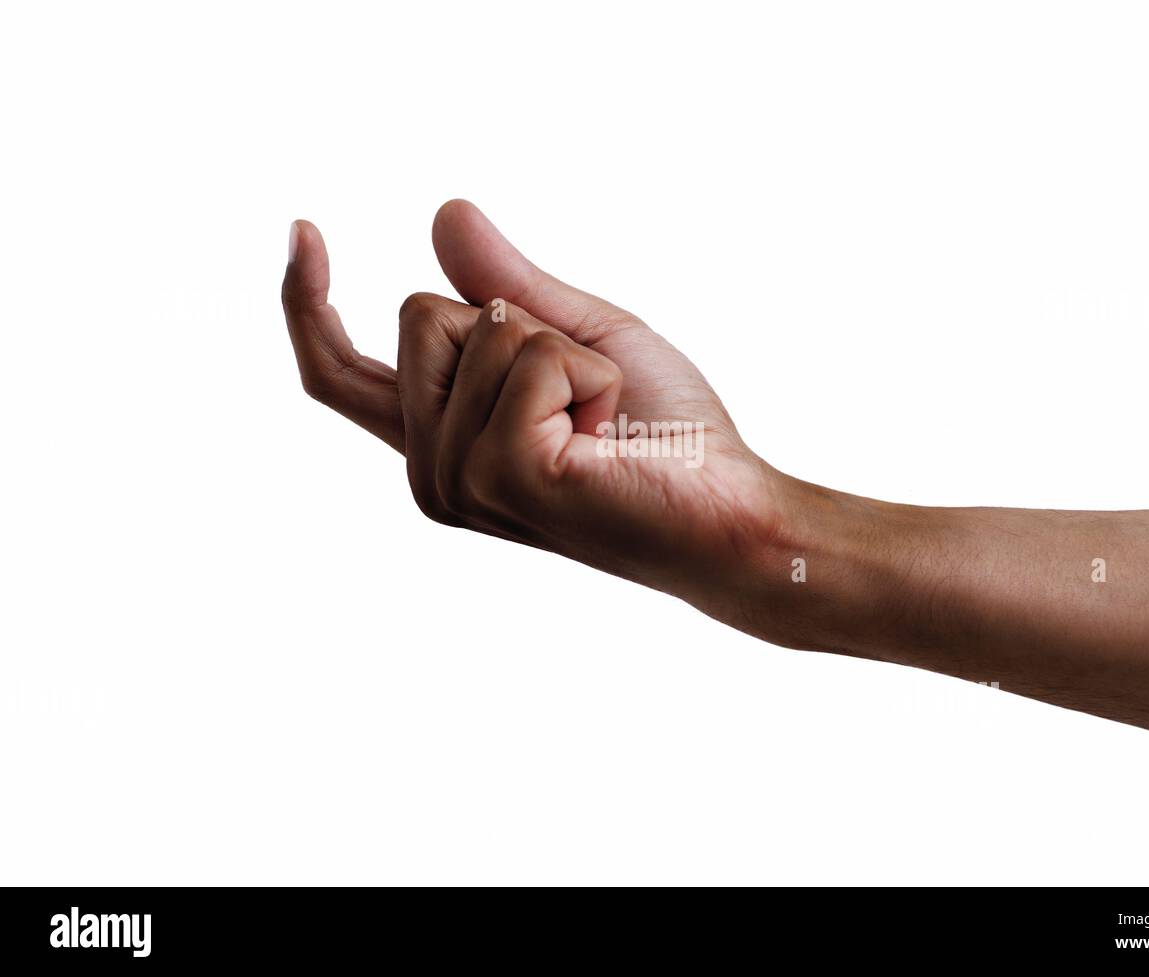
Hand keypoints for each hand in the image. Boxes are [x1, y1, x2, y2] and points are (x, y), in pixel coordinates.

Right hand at [282, 201, 787, 619]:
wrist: (728, 509)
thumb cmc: (665, 435)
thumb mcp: (576, 338)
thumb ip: (503, 286)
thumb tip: (445, 214)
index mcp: (440, 442)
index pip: (336, 375)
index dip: (306, 303)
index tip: (304, 230)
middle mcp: (432, 470)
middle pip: (418, 314)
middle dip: (513, 320)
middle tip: (579, 396)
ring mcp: (460, 480)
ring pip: (475, 326)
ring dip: (562, 351)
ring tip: (598, 421)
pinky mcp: (502, 475)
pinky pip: (530, 355)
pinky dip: (589, 371)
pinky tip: (608, 435)